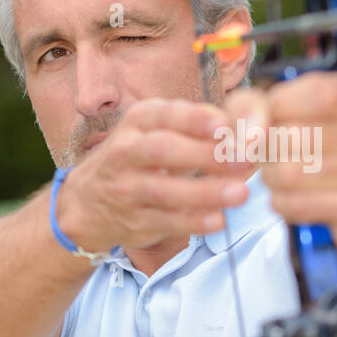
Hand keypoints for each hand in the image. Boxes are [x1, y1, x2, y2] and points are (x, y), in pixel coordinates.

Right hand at [55, 98, 254, 251]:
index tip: (224, 124)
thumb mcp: (156, 132)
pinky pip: (165, 221)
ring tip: (239, 193)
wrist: (86, 203)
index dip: (193, 119)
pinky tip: (218, 220)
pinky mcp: (133, 221)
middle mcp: (126, 152)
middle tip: (243, 158)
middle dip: (205, 154)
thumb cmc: (138, 159)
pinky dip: (192, 221)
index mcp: (137, 122)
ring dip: (204, 191)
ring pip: (164, 190)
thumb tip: (250, 130)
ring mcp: (126, 189)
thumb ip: (199, 131)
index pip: (162, 115)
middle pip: (163, 150)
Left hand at [225, 69, 336, 296]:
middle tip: (272, 153)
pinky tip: (292, 197)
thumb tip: (251, 135)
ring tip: (281, 175)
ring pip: (292, 172)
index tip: (268, 118)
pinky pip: (299, 204)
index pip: (320, 92)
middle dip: (268, 147)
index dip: (279, 108)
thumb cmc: (314, 141)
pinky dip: (283, 202)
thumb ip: (252, 106)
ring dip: (272, 177)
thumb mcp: (279, 109)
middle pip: (298, 134)